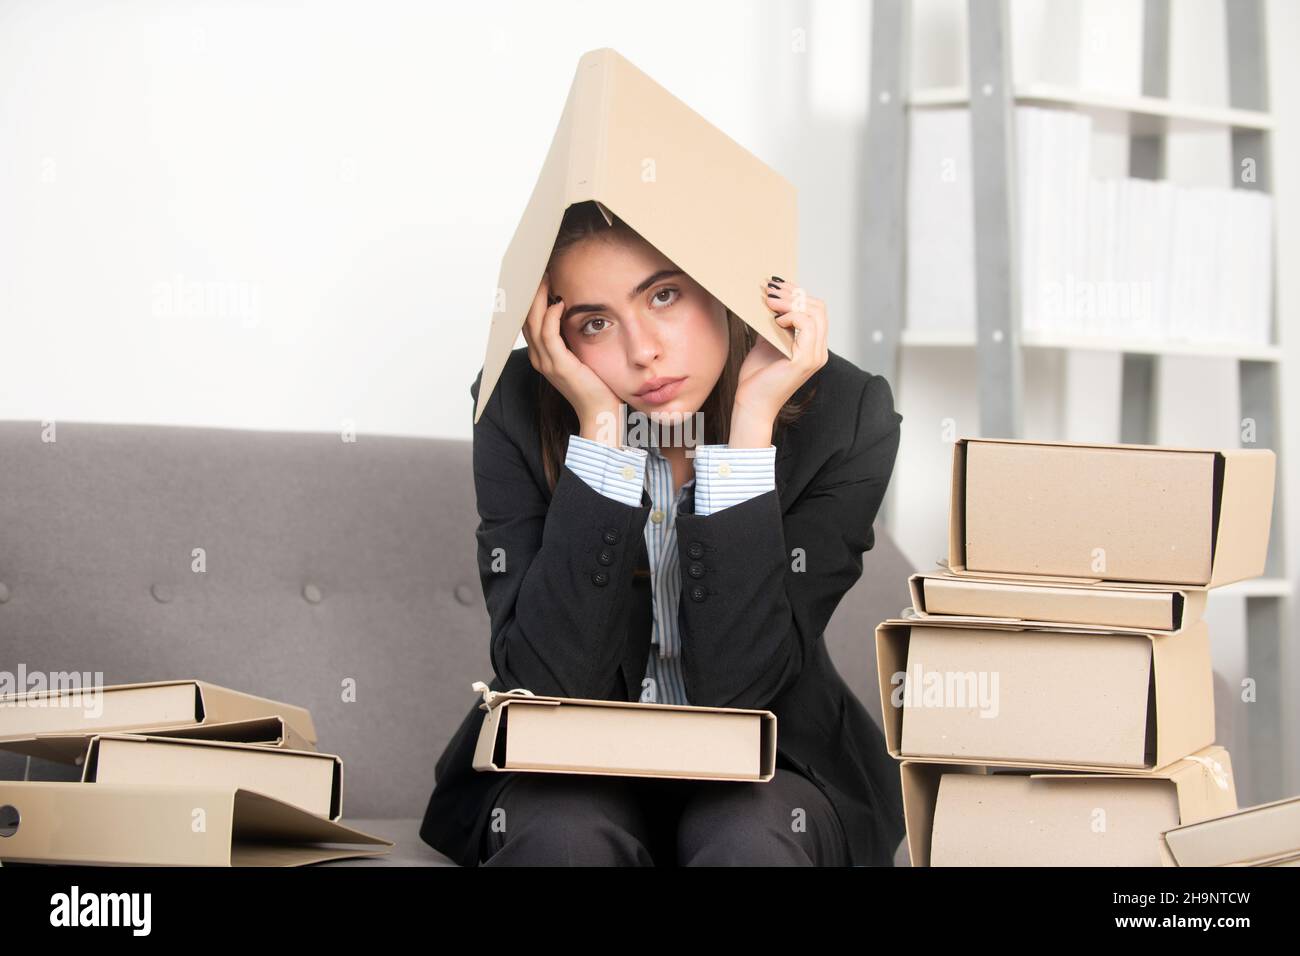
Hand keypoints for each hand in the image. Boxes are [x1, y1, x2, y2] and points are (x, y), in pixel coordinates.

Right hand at [521, 271, 622, 441]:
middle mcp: (539, 357)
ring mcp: (546, 362)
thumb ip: (575, 336)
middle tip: (536, 266)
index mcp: (542, 354)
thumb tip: (578, 310)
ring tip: (545, 276)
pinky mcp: (559, 366)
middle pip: (525, 316)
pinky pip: (548, 335)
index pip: (528, 319)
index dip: (529, 296)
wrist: (601, 412)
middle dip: (529, 290)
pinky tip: (559, 302)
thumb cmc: (597, 383)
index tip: (536, 273)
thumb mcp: (582, 354)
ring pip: (533, 322)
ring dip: (538, 297)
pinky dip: (551, 316)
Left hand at [733, 277, 828, 427]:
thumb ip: (773, 324)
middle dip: (794, 293)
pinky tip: (774, 320)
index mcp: (812, 346)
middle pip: (819, 307)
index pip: (816, 310)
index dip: (798, 293)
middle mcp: (819, 351)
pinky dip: (791, 316)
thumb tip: (769, 298)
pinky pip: (806, 325)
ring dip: (790, 301)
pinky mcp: (805, 361)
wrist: (751, 403)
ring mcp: (815, 356)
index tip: (776, 285)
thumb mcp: (766, 342)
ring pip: (815, 313)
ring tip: (768, 300)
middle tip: (770, 289)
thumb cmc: (757, 376)